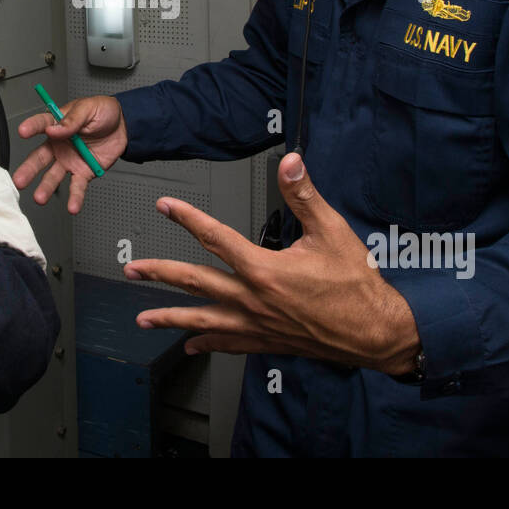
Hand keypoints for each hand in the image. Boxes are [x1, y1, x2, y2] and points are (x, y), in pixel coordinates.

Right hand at [12, 95, 127, 212]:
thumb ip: (72, 119)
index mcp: (58, 125)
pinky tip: (72, 206)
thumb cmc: (103, 112)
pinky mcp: (83, 172)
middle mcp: (58, 145)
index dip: (31, 127)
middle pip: (40, 157)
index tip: (23, 131)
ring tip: (40, 198)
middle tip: (19, 179)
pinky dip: (75, 197)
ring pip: (53, 176)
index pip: (41, 124)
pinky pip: (77, 186)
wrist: (123, 127)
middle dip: (28, 169)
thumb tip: (55, 129)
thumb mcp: (89, 108)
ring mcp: (69, 161)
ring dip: (46, 188)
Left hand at [124, 153, 421, 373]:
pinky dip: (205, 343)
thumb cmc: (356, 285)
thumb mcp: (332, 231)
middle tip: (133, 271)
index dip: (187, 218)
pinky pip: (227, 344)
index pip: (215, 238)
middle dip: (160, 274)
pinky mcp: (266, 341)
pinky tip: (189, 346)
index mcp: (265, 270)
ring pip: (202, 320)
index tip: (166, 206)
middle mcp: (253, 300)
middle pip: (195, 283)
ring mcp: (257, 324)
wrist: (374, 333)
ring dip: (169, 318)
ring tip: (143, 318)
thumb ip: (304, 195)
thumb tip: (289, 163)